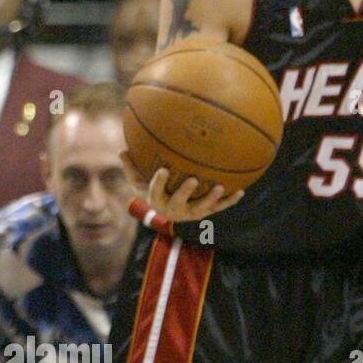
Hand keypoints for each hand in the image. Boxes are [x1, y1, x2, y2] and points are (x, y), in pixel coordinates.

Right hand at [120, 151, 245, 223]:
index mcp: (157, 200)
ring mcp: (190, 212)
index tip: (162, 171)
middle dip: (186, 192)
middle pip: (179, 201)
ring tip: (221, 187)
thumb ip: (131, 166)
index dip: (159, 183)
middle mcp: (173, 209)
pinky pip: (217, 208)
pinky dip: (229, 201)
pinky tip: (241, 192)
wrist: (166, 210)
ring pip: (201, 208)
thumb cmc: (151, 189)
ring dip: (211, 198)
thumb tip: (122, 149)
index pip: (155, 192)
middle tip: (194, 180)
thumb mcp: (138, 180)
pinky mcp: (204, 213)